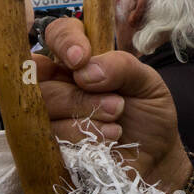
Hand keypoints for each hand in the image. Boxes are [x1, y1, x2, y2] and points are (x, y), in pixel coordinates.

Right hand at [0, 17, 192, 193]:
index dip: (63, 41)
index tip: (80, 58)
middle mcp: (58, 84)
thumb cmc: (148, 115)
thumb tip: (85, 69)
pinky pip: (47, 139)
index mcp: (79, 60)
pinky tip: (106, 145)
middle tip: (116, 105)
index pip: (56, 34)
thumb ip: (121, 66)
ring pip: (42, 109)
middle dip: (77, 94)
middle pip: (38, 77)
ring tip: (117, 128)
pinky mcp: (48, 147)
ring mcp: (49, 116)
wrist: (155, 159)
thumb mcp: (147, 83)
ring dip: (84, 117)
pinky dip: (79, 140)